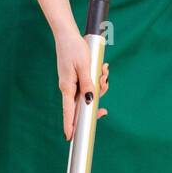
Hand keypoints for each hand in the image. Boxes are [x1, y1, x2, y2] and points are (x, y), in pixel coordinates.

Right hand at [55, 26, 108, 141]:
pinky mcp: (76, 77)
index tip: (69, 138)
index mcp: (67, 87)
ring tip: (104, 72)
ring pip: (88, 93)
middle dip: (95, 105)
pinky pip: (88, 84)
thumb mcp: (84, 67)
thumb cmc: (74, 49)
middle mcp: (69, 87)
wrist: (67, 34)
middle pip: (82, 104)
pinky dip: (97, 79)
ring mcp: (72, 82)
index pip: (68, 111)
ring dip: (99, 86)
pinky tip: (103, 70)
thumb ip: (87, 84)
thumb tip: (90, 100)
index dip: (69, 124)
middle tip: (104, 112)